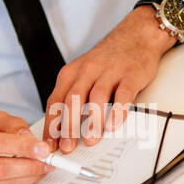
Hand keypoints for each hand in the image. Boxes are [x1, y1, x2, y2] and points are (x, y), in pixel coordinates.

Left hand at [43, 5, 174, 153]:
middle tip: (67, 147)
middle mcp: (87, 71)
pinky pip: (123, 94)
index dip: (51, 125)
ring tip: (91, 140)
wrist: (134, 36)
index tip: (49, 144)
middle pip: (72, 101)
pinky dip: (118, 111)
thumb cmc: (106, 60)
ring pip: (96, 98)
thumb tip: (61, 129)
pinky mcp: (130, 74)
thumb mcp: (81, 74)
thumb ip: (72, 97)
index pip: (54, 101)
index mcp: (70, 73)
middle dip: (68, 127)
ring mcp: (109, 72)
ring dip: (93, 122)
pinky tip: (114, 125)